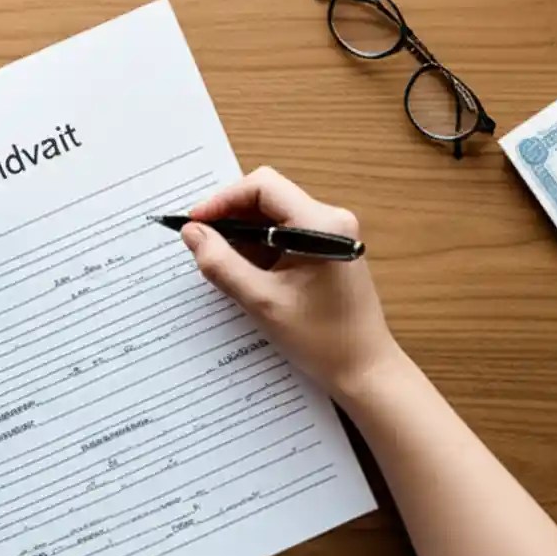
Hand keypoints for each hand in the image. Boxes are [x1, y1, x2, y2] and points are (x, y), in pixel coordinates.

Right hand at [181, 167, 404, 402]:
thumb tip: (192, 233)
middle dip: (230, 217)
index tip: (195, 222)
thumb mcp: (262, 302)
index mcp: (321, 223)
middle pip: (267, 197)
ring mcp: (331, 233)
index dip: (223, 200)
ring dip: (243, 234)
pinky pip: (285, 233)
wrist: (364, 369)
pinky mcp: (327, 248)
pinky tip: (245, 272)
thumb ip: (222, 264)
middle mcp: (330, 219)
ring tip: (221, 262)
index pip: (262, 186)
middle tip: (201, 242)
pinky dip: (260, 246)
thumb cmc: (322, 340)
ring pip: (273, 215)